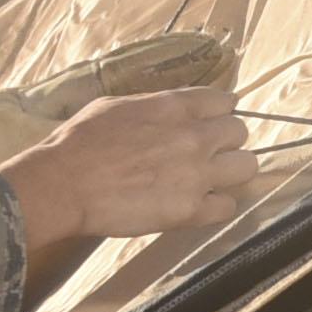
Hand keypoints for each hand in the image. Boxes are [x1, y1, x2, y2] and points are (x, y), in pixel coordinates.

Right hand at [5, 83, 262, 263]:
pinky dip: (217, 206)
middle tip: (207, 153)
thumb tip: (169, 110)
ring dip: (231, 172)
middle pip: (240, 132)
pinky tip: (200, 205)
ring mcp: (197, 174)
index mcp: (176, 106)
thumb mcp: (116, 105)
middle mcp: (195, 136)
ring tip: (210, 180)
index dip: (218, 113)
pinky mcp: (191, 210)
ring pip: (247, 167)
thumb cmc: (79, 141)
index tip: (210, 122)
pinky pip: (228, 206)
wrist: (64, 184)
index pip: (225, 101)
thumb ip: (154, 106)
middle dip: (226, 142)